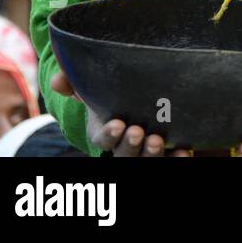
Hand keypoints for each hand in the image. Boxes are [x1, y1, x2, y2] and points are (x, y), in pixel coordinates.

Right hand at [50, 69, 190, 156]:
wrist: (146, 98)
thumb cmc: (117, 92)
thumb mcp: (97, 86)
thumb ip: (75, 81)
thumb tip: (58, 81)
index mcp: (105, 132)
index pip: (102, 140)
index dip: (108, 135)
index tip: (117, 124)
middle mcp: (124, 146)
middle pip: (123, 155)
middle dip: (129, 145)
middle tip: (137, 131)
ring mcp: (144, 151)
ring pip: (144, 161)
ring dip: (150, 154)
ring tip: (157, 140)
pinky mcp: (166, 151)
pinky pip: (170, 160)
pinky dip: (176, 158)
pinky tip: (184, 152)